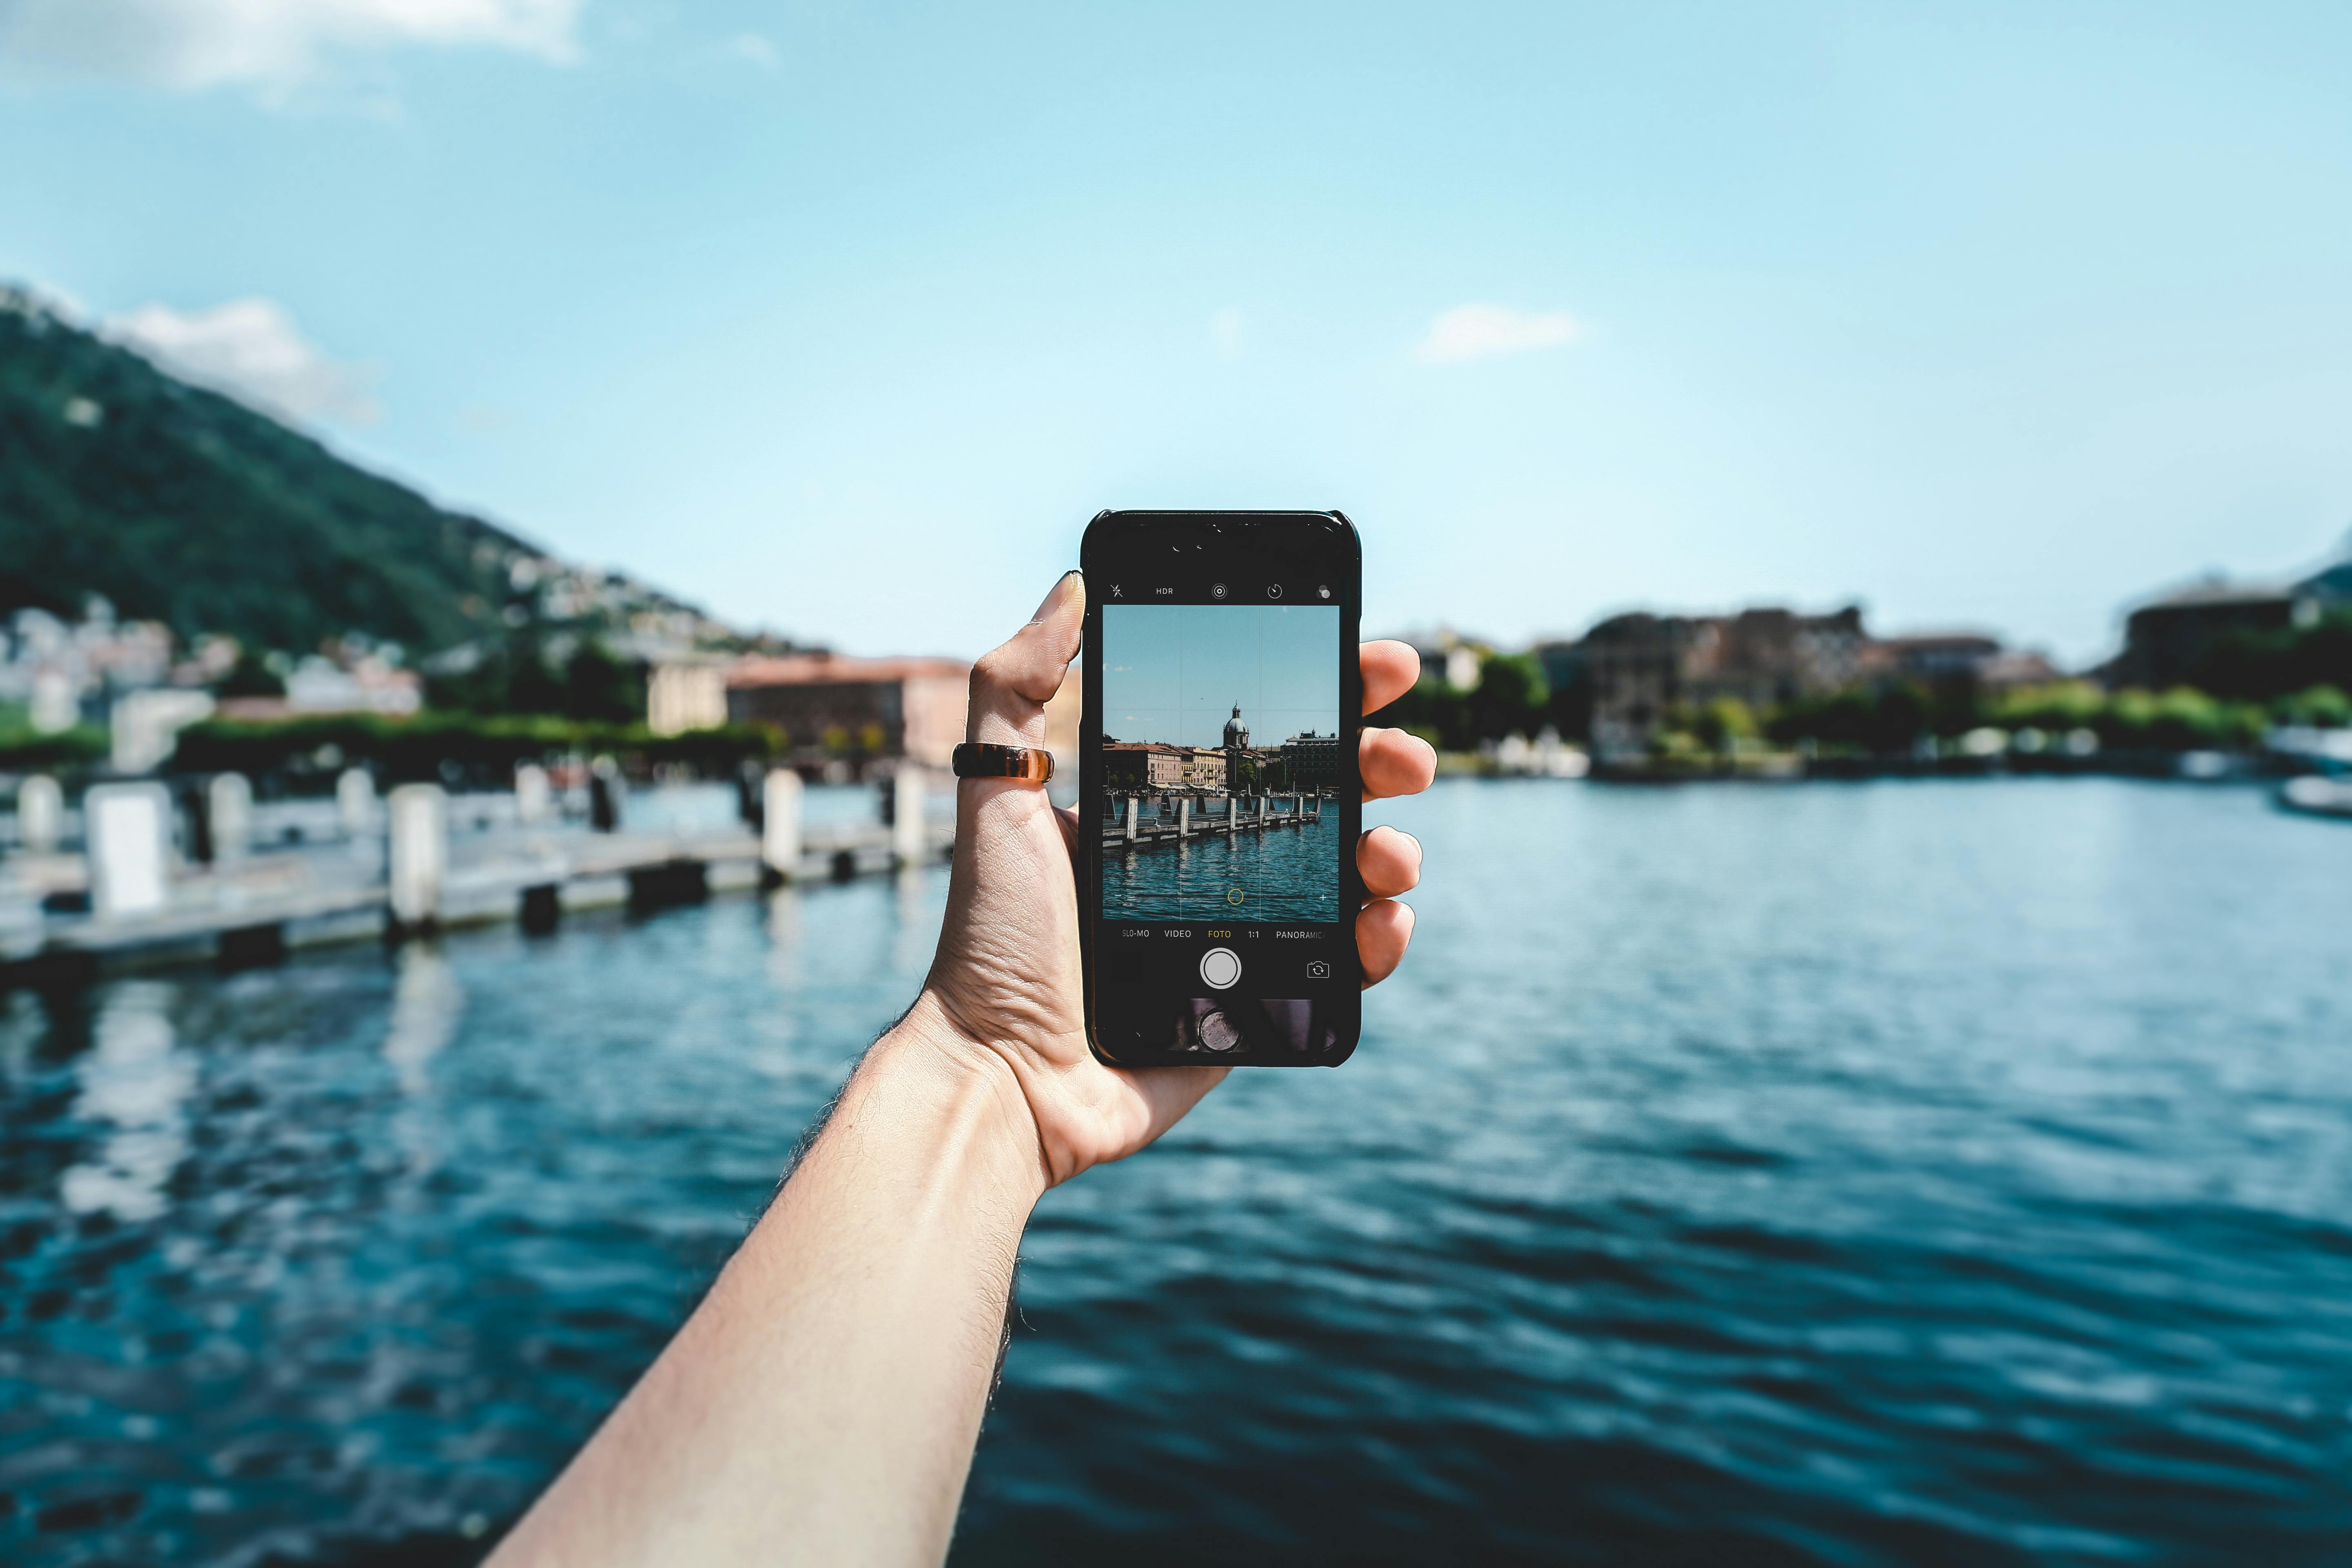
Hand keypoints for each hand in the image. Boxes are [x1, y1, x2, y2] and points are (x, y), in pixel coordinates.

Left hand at [909, 570, 1436, 1187]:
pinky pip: (1348, 965)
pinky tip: (1382, 920)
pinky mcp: (1264, 1003)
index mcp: (1162, 811)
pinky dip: (1381, 939)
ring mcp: (1247, 935)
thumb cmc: (994, 939)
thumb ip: (1012, 687)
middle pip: (1327, 796)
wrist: (1006, 1074)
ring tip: (1388, 850)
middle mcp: (1212, 865)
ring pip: (1352, 876)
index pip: (1262, 734)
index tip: (1375, 659)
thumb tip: (1069, 588)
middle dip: (1381, 761)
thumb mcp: (996, 795)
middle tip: (1402, 756)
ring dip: (1393, 849)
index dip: (1328, 690)